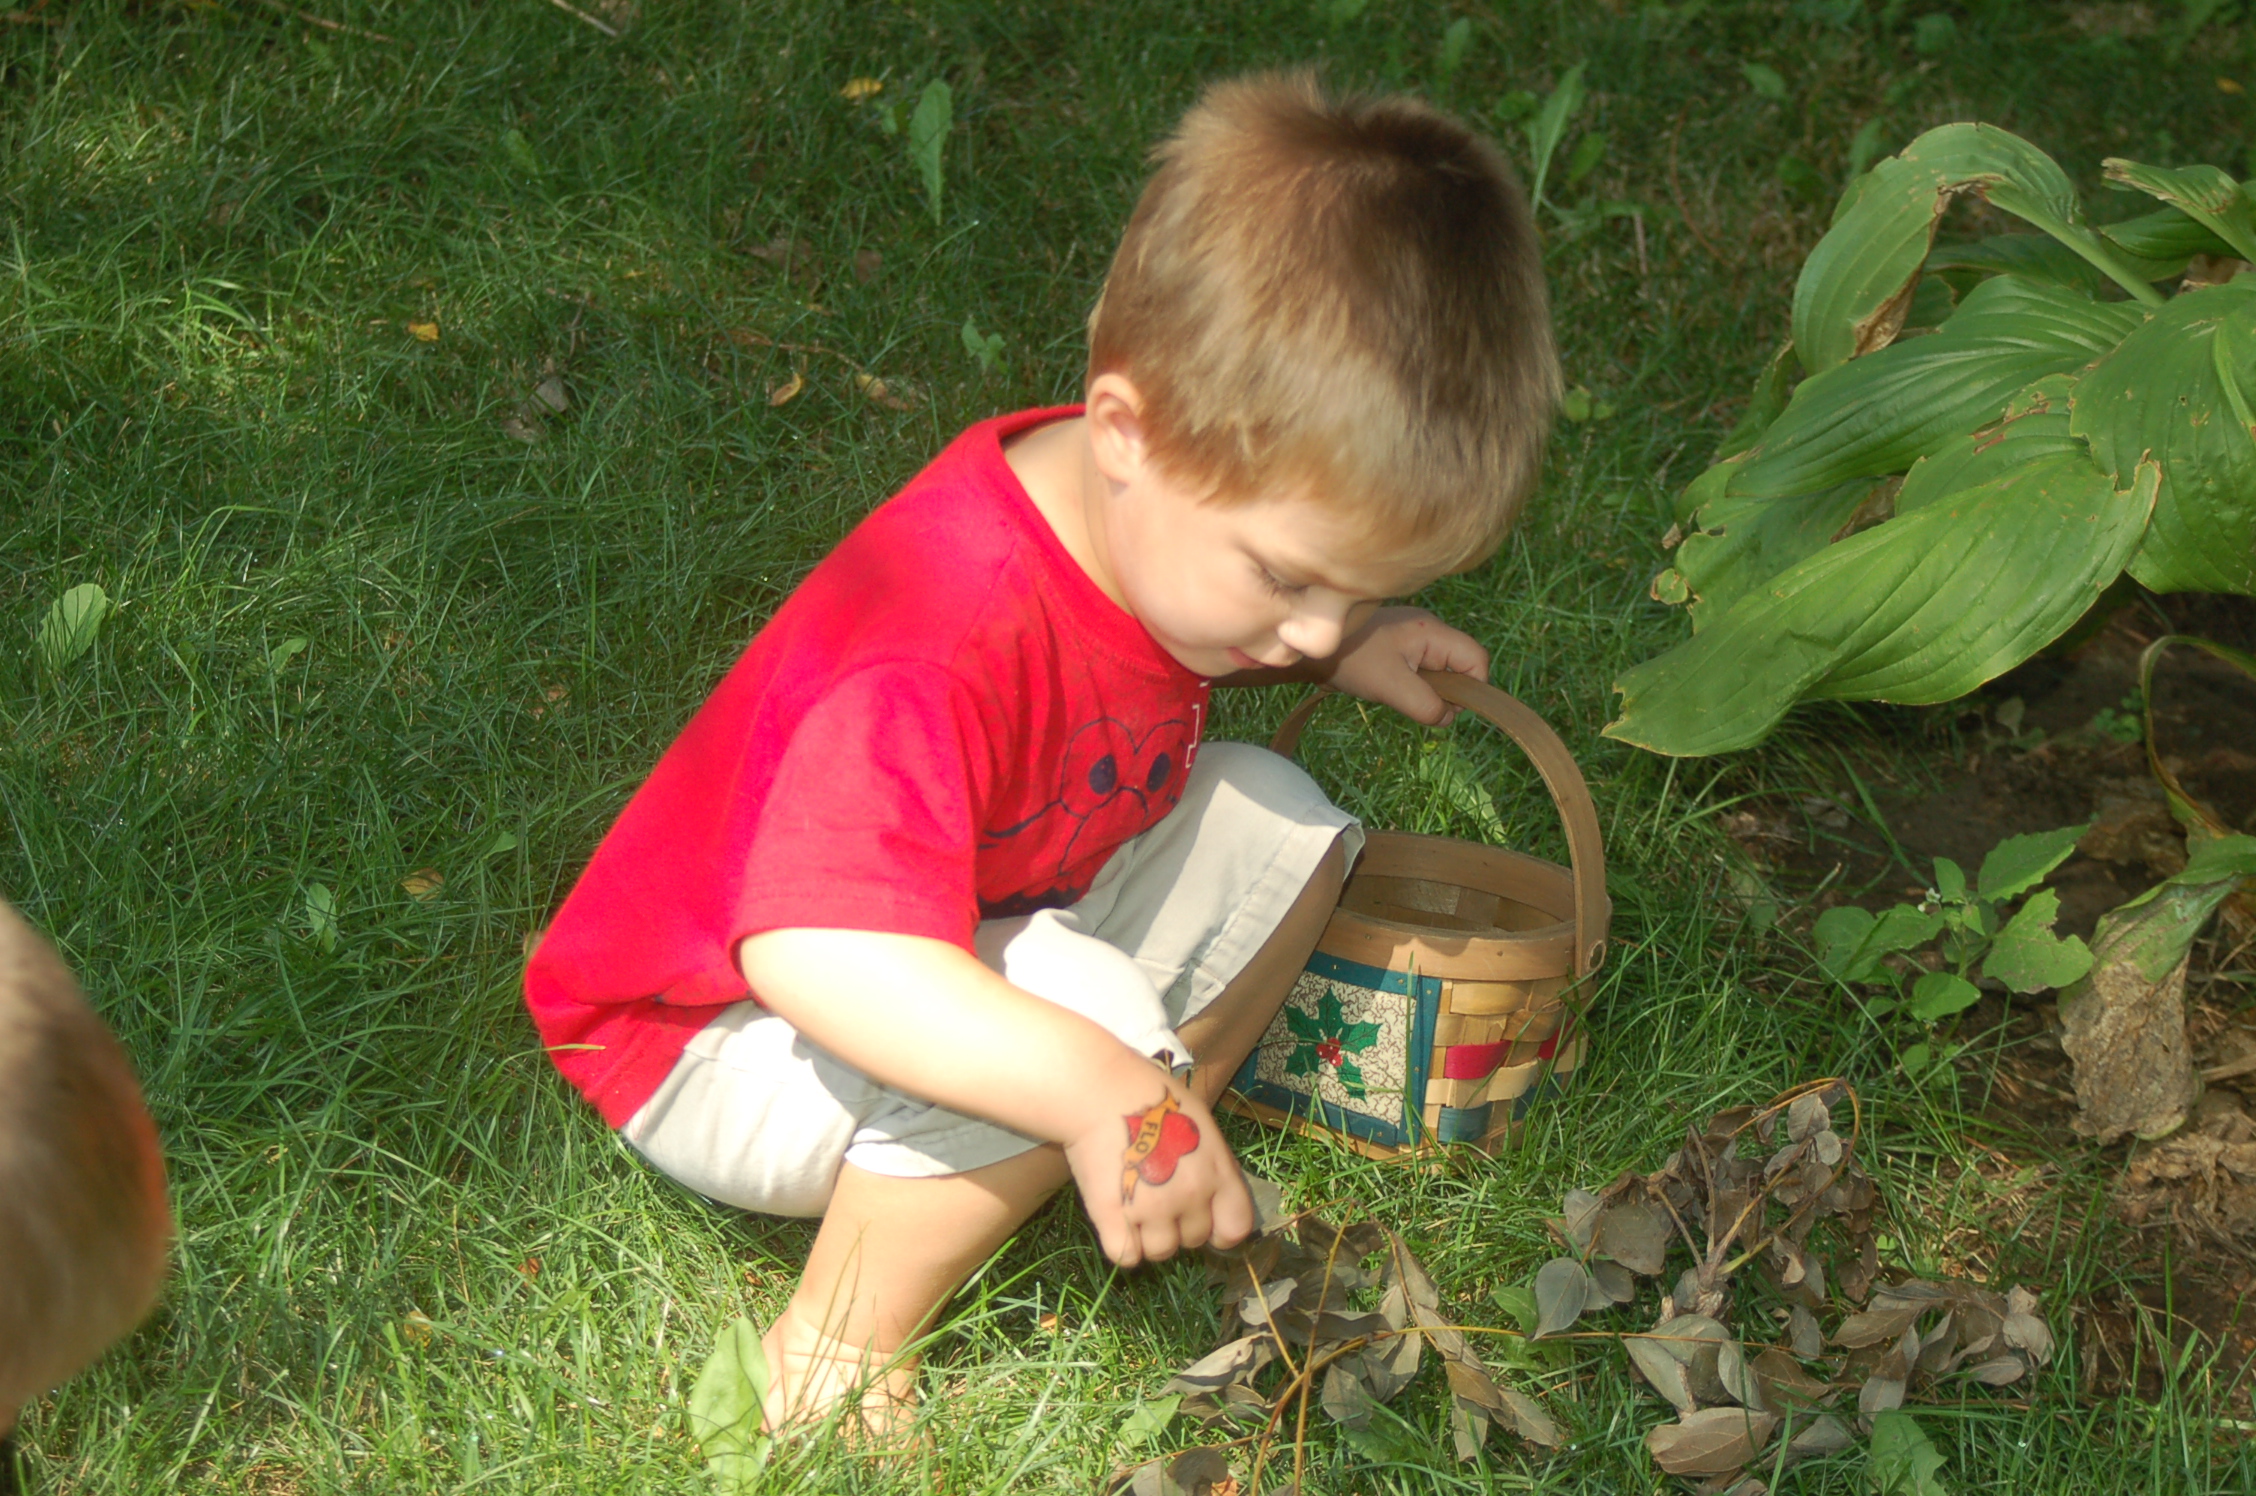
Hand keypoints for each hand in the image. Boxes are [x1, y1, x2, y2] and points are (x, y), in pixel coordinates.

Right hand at [1062, 1076, 1253, 1266]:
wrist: (1099, 1091)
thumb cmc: (1150, 1096)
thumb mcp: (1199, 1121)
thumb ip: (1211, 1162)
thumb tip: (1211, 1194)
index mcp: (1217, 1170)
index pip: (1236, 1227)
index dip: (1221, 1231)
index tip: (1206, 1223)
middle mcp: (1190, 1195)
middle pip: (1193, 1240)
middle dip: (1178, 1226)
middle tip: (1157, 1198)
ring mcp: (1152, 1209)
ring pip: (1160, 1253)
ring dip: (1149, 1238)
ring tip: (1135, 1208)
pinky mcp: (1114, 1217)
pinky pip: (1125, 1256)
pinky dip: (1121, 1244)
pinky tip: (1116, 1220)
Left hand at [1317, 607, 1488, 725]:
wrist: (1311, 648)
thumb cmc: (1351, 660)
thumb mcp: (1391, 686)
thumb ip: (1425, 704)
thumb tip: (1447, 717)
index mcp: (1432, 631)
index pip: (1476, 659)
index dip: (1472, 688)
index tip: (1447, 708)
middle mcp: (1429, 629)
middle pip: (1460, 665)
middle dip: (1447, 692)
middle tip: (1418, 704)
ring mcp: (1414, 637)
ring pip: (1440, 671)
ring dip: (1428, 690)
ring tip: (1400, 694)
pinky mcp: (1399, 647)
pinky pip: (1421, 670)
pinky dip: (1413, 685)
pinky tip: (1390, 687)